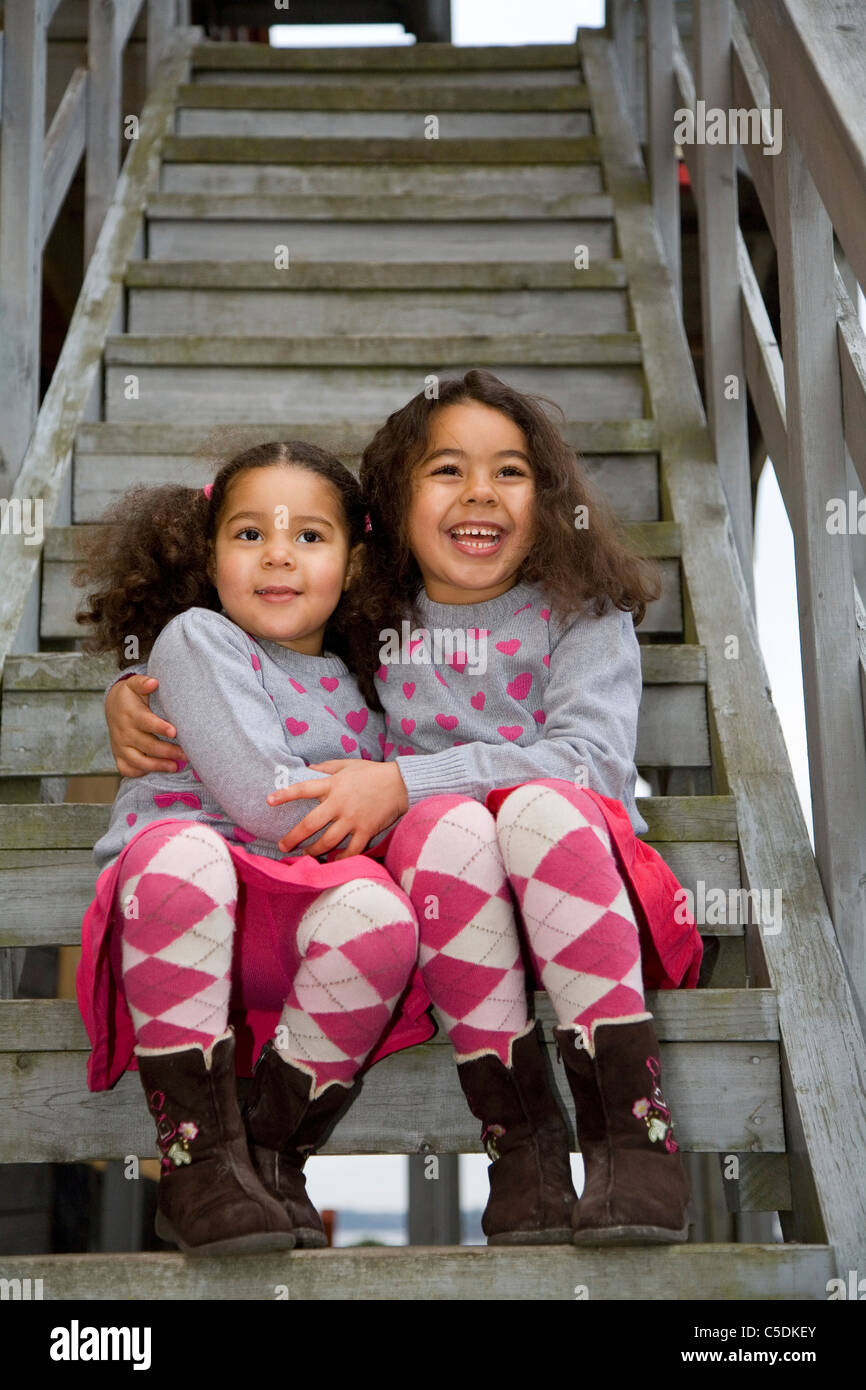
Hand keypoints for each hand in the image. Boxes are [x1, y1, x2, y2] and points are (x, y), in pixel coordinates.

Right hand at [105, 674, 188, 777]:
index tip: (175, 731)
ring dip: (157, 765)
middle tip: (186, 755)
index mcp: (131, 714)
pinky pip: (127, 769)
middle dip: (167, 751)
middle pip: (147, 745)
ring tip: (175, 766)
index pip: (146, 722)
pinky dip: (140, 772)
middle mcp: (124, 732)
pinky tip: (157, 771)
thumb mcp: (134, 685)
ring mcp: (120, 745)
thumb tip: (154, 682)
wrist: (112, 706)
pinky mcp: (119, 755)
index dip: (160, 728)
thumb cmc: (130, 696)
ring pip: (138, 761)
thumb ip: (143, 683)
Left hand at [267, 759, 408, 859]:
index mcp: (333, 785)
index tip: (269, 801)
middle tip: (283, 846)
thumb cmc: (373, 773)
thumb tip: (308, 769)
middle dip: (294, 837)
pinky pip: (351, 850)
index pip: (304, 789)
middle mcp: (340, 804)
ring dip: (313, 851)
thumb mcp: (348, 764)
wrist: (401, 784)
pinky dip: (341, 858)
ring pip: (327, 841)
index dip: (285, 795)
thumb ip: (327, 768)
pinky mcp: (366, 831)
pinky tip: (334, 861)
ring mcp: (353, 819)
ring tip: (305, 855)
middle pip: (311, 824)